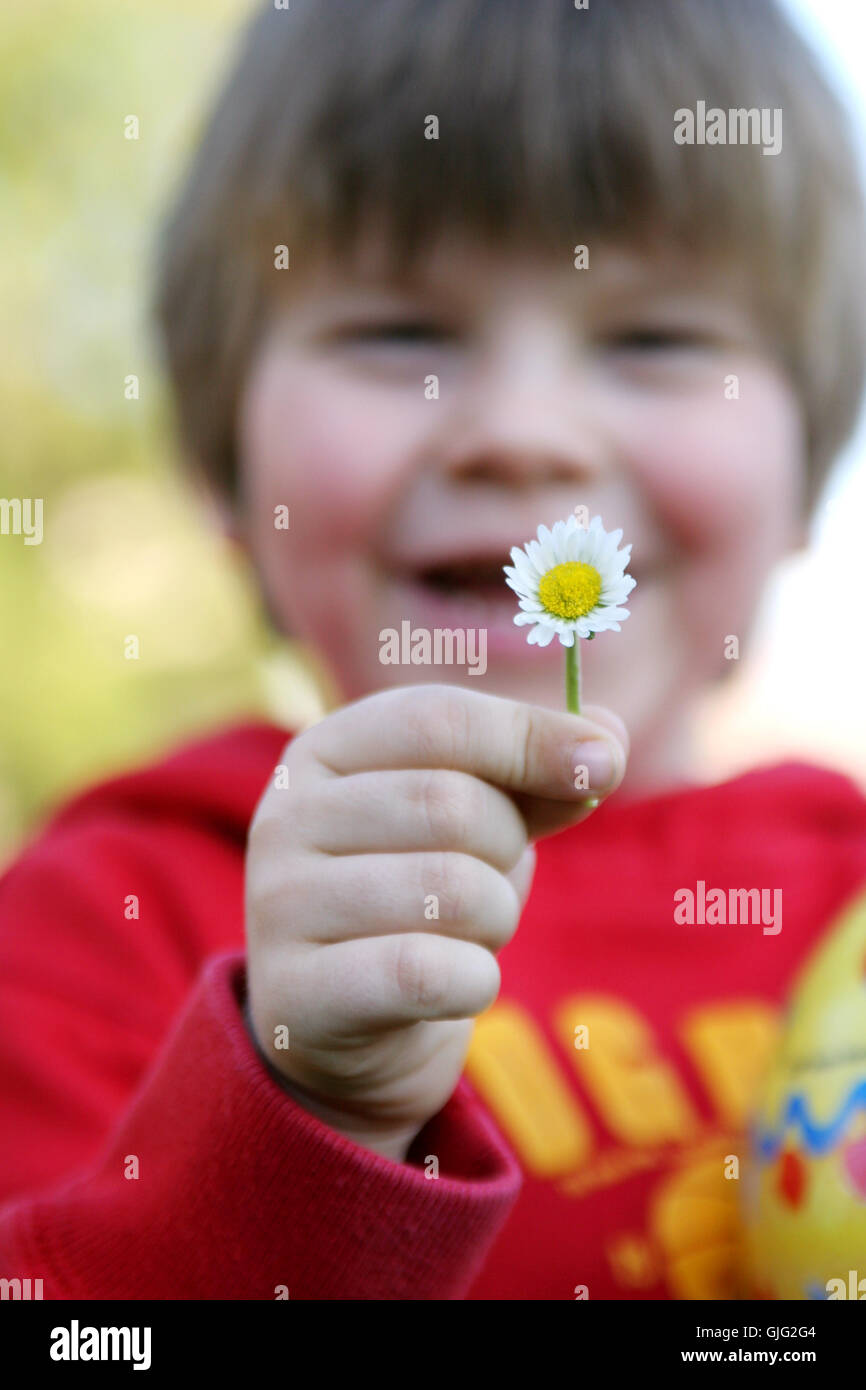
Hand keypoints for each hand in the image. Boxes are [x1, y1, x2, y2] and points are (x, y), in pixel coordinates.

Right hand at [245, 684, 627, 1160]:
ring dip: (496, 917)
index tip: (605, 763)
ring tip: (469, 933)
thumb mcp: (477, 821)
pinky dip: (476, 980)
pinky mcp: (297, 992)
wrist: (348, 1028)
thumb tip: (606, 742)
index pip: (438, 719)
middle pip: (451, 804)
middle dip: (509, 848)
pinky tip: (458, 984)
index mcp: (326, 751)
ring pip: (451, 889)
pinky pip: (428, 973)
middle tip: (493, 878)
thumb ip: (535, 774)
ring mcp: (280, 904)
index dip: (530, 737)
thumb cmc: (420, 897)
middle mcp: (285, 816)